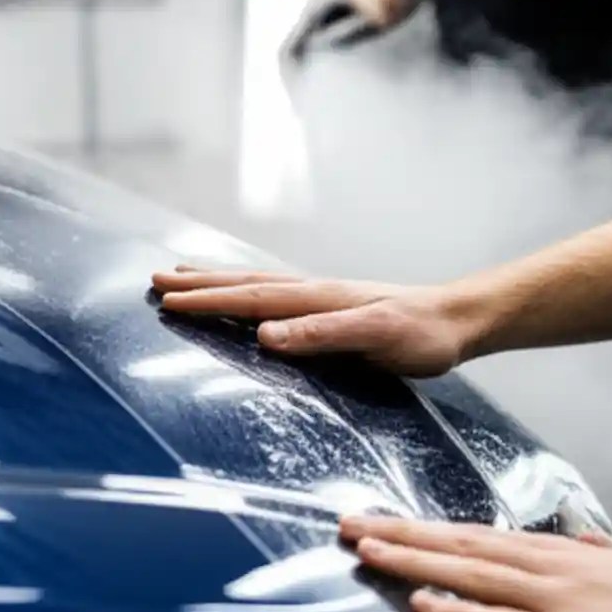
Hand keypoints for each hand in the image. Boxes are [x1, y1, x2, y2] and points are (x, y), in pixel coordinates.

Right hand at [151, 266, 479, 376]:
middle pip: (244, 283)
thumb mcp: (375, 336)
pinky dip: (244, 290)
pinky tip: (242, 295)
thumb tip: (264, 335)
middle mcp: (312, 292)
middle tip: (154, 279)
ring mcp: (319, 298)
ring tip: (182, 275)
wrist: (456, 319)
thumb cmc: (421, 334)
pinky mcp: (328, 309)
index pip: (250, 297)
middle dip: (198, 284)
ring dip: (216, 281)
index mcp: (317, 298)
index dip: (207, 301)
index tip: (167, 301)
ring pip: (254, 283)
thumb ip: (321, 335)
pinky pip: (272, 294)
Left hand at [340, 516, 611, 611]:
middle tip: (349, 524)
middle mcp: (548, 567)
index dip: (424, 528)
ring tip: (367, 550)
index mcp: (557, 553)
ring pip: (472, 574)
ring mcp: (557, 599)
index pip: (475, 536)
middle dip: (401, 534)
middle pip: (460, 546)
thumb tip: (577, 537)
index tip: (382, 520)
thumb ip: (595, 550)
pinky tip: (423, 603)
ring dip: (415, 561)